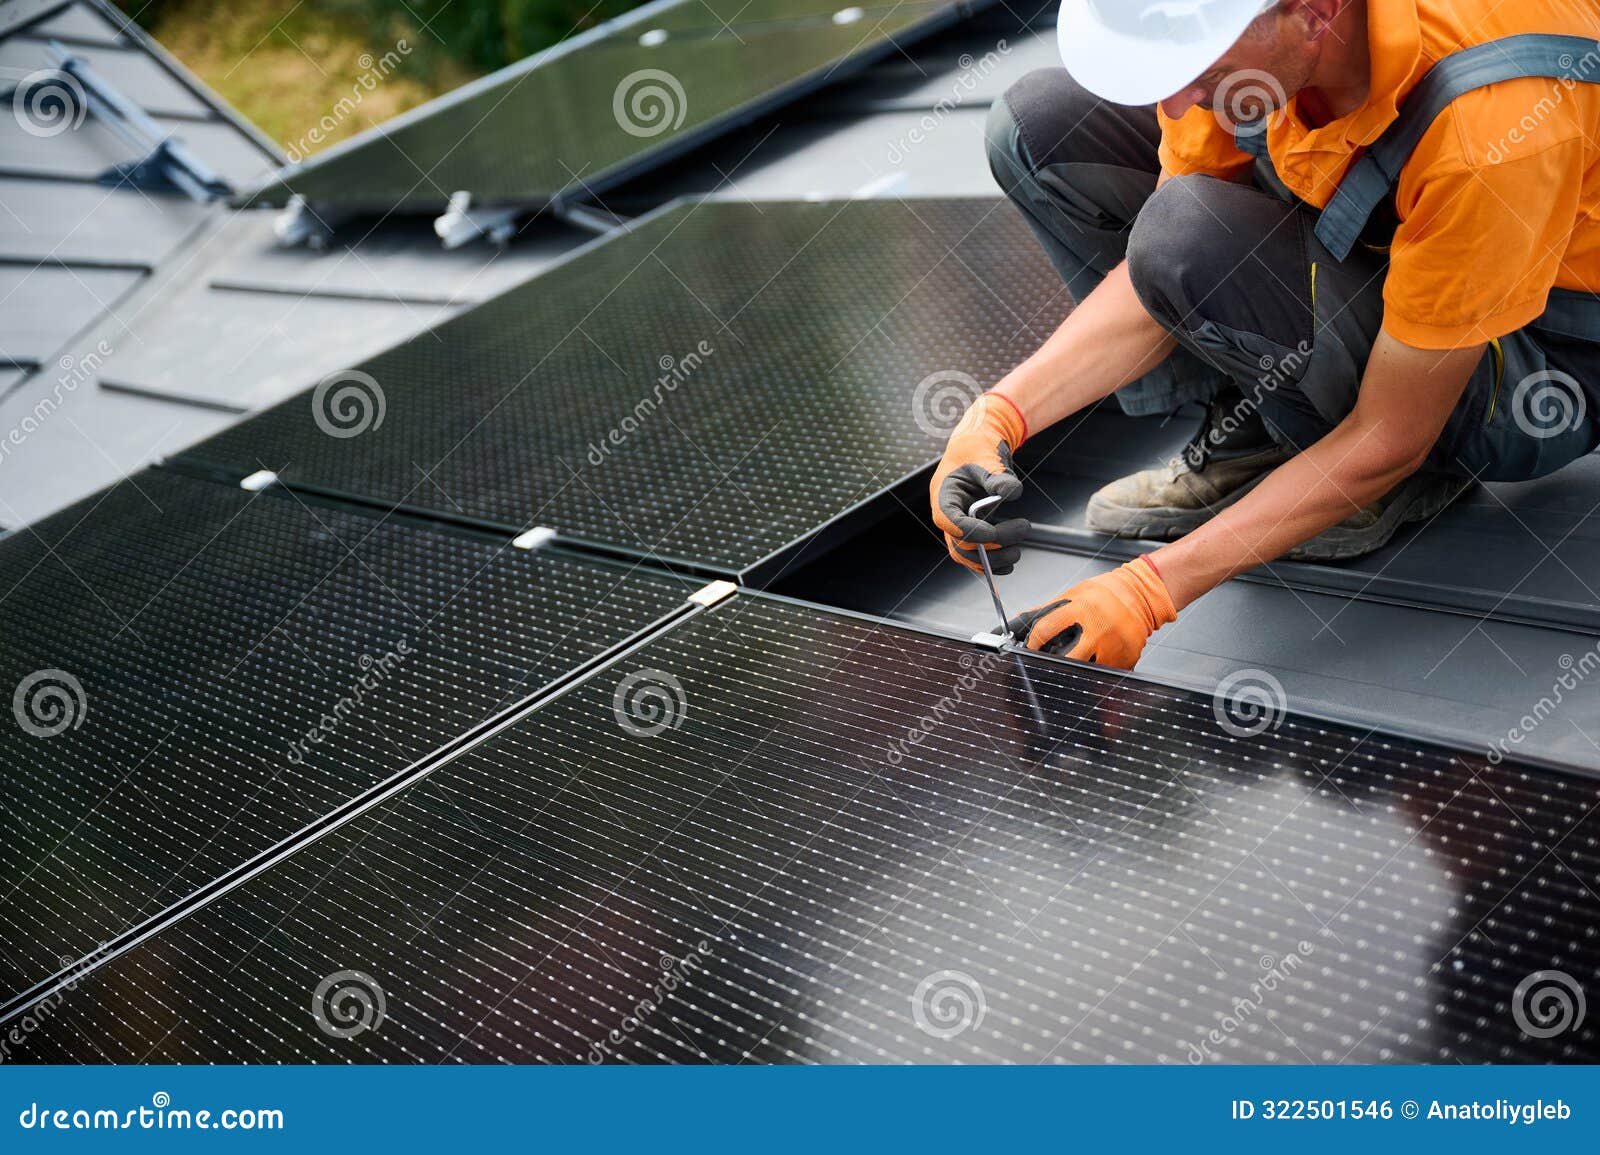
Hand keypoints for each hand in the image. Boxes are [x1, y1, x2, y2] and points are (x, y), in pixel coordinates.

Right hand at [929, 394, 1030, 573]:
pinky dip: (992, 563)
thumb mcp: (987, 456)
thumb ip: (998, 475)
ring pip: (967, 555)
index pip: (947, 520)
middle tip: (1021, 529)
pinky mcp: (973, 530)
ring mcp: (959, 524)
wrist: (979, 447)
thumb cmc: (978, 448)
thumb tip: (1011, 493)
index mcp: (944, 494)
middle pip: (960, 544)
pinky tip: (1010, 560)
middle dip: (991, 545)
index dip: (969, 531)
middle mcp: (948, 514)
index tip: (993, 533)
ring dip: (992, 560)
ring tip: (1017, 551)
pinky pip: (976, 555)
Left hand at [1005, 557, 1175, 668]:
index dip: (1032, 642)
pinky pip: (1104, 675)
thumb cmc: (1106, 593)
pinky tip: (1093, 665)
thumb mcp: (1074, 593)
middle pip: (1065, 657)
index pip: (1046, 628)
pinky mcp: (1125, 660)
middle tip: (1049, 663)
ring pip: (1085, 670)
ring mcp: (1112, 646)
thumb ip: (1049, 609)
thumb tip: (1021, 619)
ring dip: (1076, 670)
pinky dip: (1096, 674)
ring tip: (1074, 663)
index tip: (1029, 648)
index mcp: (1081, 608)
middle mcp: (1097, 628)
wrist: (1141, 596)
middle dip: (1054, 663)